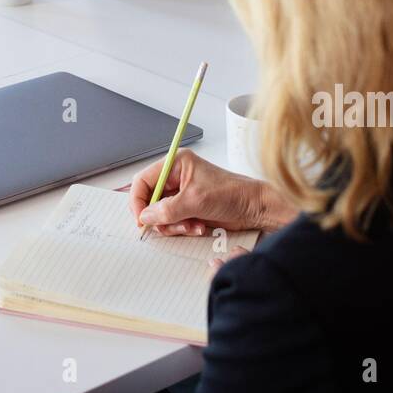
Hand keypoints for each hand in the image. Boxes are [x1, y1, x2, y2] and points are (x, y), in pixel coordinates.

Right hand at [129, 149, 292, 236]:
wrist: (253, 208)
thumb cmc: (231, 194)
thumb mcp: (195, 201)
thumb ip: (167, 210)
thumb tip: (146, 216)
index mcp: (176, 164)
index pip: (144, 180)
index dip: (138, 200)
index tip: (141, 218)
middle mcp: (177, 177)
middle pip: (150, 199)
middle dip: (160, 216)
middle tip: (170, 224)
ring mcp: (182, 194)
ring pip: (161, 214)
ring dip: (173, 225)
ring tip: (191, 225)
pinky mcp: (188, 208)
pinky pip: (173, 222)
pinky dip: (182, 228)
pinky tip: (198, 226)